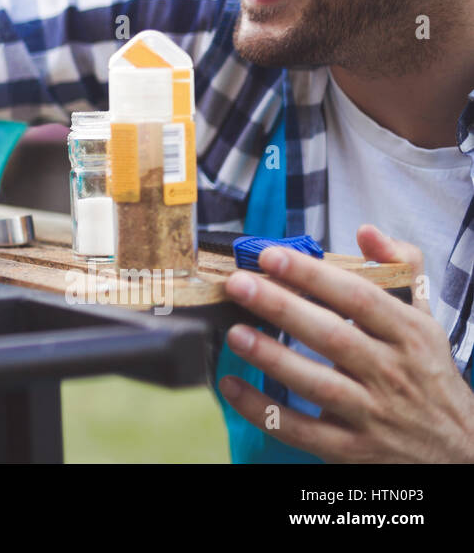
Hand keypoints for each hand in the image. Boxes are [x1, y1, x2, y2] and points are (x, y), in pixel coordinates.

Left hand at [218, 224, 473, 461]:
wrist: (461, 454)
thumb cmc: (430, 375)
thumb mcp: (427, 321)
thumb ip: (401, 270)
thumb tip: (367, 230)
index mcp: (410, 334)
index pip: (359, 297)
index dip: (314, 275)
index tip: (270, 255)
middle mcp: (392, 372)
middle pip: (334, 336)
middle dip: (282, 307)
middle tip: (239, 285)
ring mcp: (373, 414)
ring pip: (319, 384)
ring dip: (273, 358)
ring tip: (235, 333)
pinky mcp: (353, 450)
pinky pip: (303, 431)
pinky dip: (265, 412)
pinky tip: (233, 387)